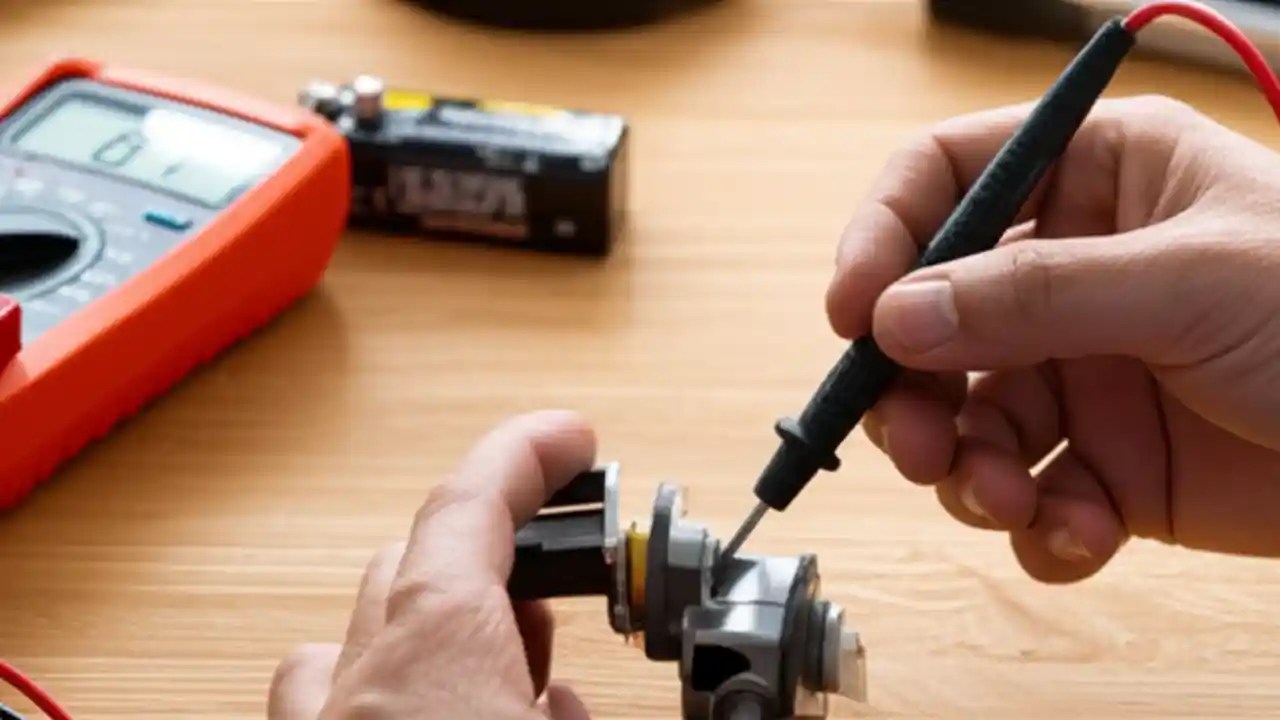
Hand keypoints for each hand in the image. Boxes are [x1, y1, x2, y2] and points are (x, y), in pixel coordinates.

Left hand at [267, 410, 596, 719]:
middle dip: (485, 550)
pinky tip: (429, 710)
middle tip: (554, 570)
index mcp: (432, 653)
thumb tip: (560, 704)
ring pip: (354, 636)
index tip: (567, 436)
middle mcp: (354, 687)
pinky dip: (379, 687)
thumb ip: (570, 707)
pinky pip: (324, 703)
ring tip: (503, 653)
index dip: (523, 457)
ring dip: (430, 621)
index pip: (468, 511)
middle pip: (409, 566)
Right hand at [827, 95, 1279, 582]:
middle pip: (933, 320)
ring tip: (1010, 499)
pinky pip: (1033, 498)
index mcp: (1101, 184)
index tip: (852, 310)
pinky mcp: (1111, 468)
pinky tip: (1086, 536)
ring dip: (969, 471)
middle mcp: (1077, 277)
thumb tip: (896, 317)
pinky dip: (1040, 530)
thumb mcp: (1191, 282)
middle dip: (915, 389)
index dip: (885, 236)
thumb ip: (1036, 296)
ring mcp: (1088, 375)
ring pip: (969, 421)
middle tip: (916, 440)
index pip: (948, 179)